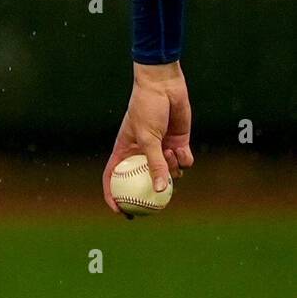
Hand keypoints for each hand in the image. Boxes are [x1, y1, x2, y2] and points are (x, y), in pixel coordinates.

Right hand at [102, 61, 193, 214]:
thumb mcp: (148, 138)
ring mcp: (161, 149)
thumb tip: (159, 191)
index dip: (113, 195)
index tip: (120, 211)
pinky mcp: (178, 143)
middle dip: (150, 193)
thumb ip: (154, 165)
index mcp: (125, 150)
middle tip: (157, 208)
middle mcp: (142, 152)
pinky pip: (183, 161)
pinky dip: (184, 159)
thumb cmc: (147, 108)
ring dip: (171, 168)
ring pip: (168, 172)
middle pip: (143, 179)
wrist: (164, 87)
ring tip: (169, 153)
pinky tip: (180, 149)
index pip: (113, 176)